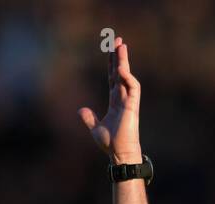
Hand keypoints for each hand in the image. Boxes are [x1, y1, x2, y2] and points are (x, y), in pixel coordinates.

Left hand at [79, 36, 141, 164]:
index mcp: (115, 101)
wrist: (119, 153)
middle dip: (119, 56)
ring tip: (121, 45)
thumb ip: (89, 118)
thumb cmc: (110, 143)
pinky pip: (132, 87)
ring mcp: (129, 101)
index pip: (113, 78)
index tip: (111, 50)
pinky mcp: (133, 106)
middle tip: (118, 40)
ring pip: (127, 75)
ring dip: (124, 61)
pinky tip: (121, 68)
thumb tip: (80, 110)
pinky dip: (127, 77)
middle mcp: (123, 98)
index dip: (112, 64)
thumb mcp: (95, 128)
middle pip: (121, 72)